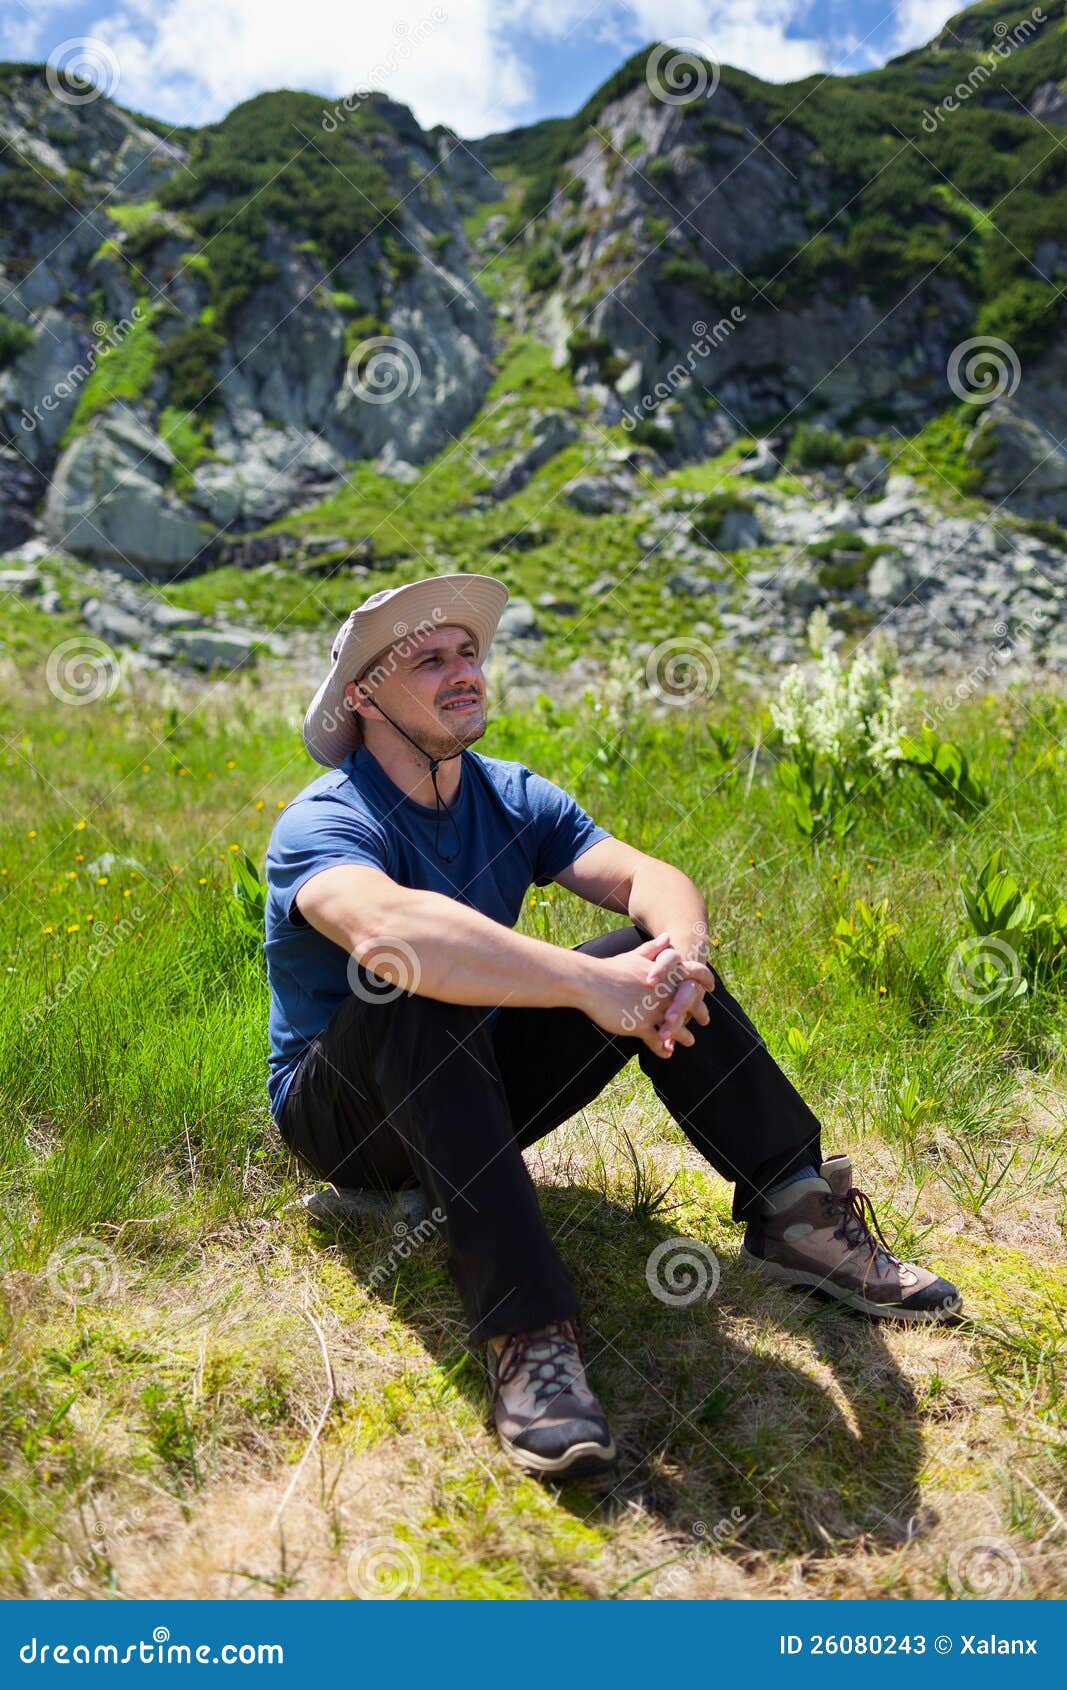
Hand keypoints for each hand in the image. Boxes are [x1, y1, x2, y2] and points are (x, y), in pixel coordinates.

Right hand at [577, 932, 714, 1059]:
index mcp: (665, 973)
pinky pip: (658, 1041)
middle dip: (699, 1013)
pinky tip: (666, 1053)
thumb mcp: (635, 956)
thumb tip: (667, 937)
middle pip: (691, 1003)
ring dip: (684, 1036)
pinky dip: (664, 1048)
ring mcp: (654, 1009)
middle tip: (705, 1020)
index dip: (705, 980)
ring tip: (689, 1041)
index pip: (695, 974)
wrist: (590, 981)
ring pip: (677, 1026)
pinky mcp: (641, 1024)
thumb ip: (654, 949)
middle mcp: (664, 991)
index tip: (711, 987)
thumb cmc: (611, 969)